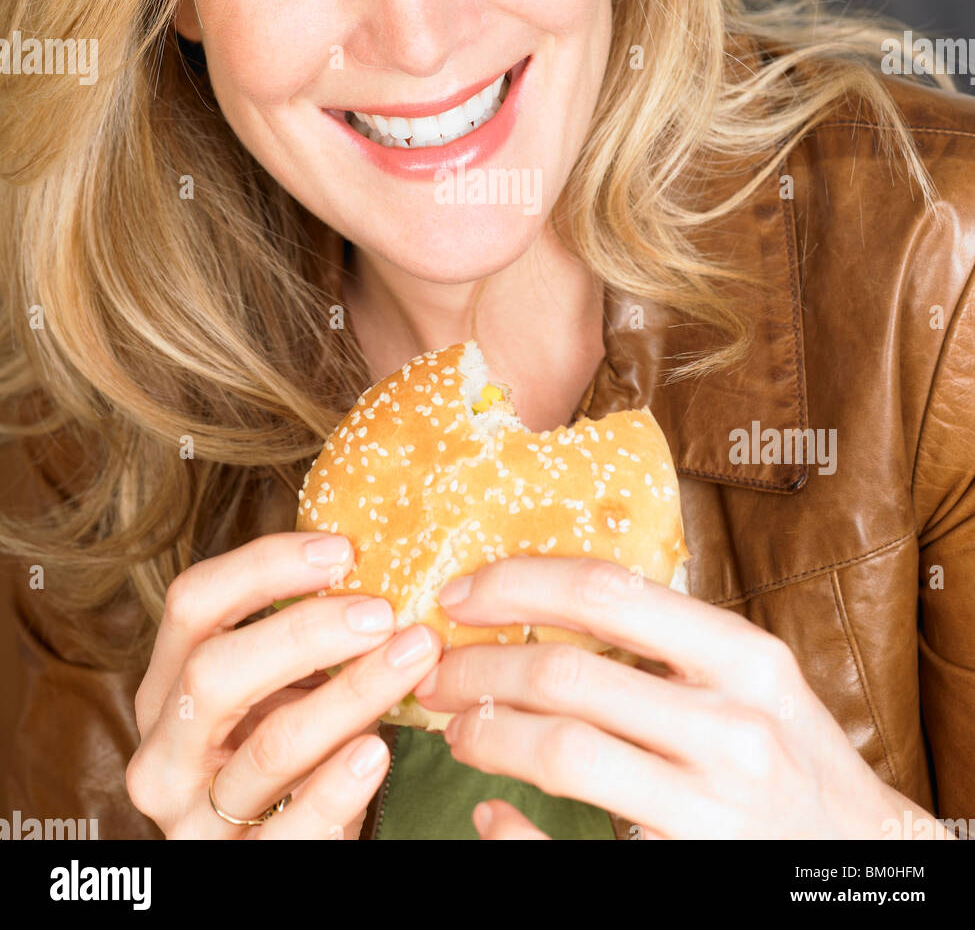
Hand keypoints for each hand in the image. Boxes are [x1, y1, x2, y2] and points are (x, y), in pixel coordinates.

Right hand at [126, 532, 440, 838]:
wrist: (275, 852)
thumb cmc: (285, 753)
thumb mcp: (275, 692)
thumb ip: (301, 640)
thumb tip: (375, 563)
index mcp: (166, 688)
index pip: (192, 603)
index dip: (264, 566)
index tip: (342, 549)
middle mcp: (164, 750)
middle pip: (214, 672)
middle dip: (305, 631)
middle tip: (383, 611)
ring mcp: (194, 819)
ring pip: (269, 747)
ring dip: (351, 694)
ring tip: (412, 659)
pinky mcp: (239, 869)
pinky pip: (291, 828)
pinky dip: (336, 786)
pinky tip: (378, 752)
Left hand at [411, 556, 918, 839]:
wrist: (867, 863)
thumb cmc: (796, 758)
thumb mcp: (757, 679)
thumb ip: (672, 639)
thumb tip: (547, 599)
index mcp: (744, 658)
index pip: (606, 591)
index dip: (516, 585)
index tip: (459, 593)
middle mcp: (734, 726)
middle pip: (565, 675)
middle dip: (478, 668)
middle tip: (436, 671)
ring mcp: (715, 808)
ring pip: (561, 753)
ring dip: (486, 733)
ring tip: (458, 729)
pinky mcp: (689, 872)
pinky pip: (573, 854)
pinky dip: (514, 834)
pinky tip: (491, 815)